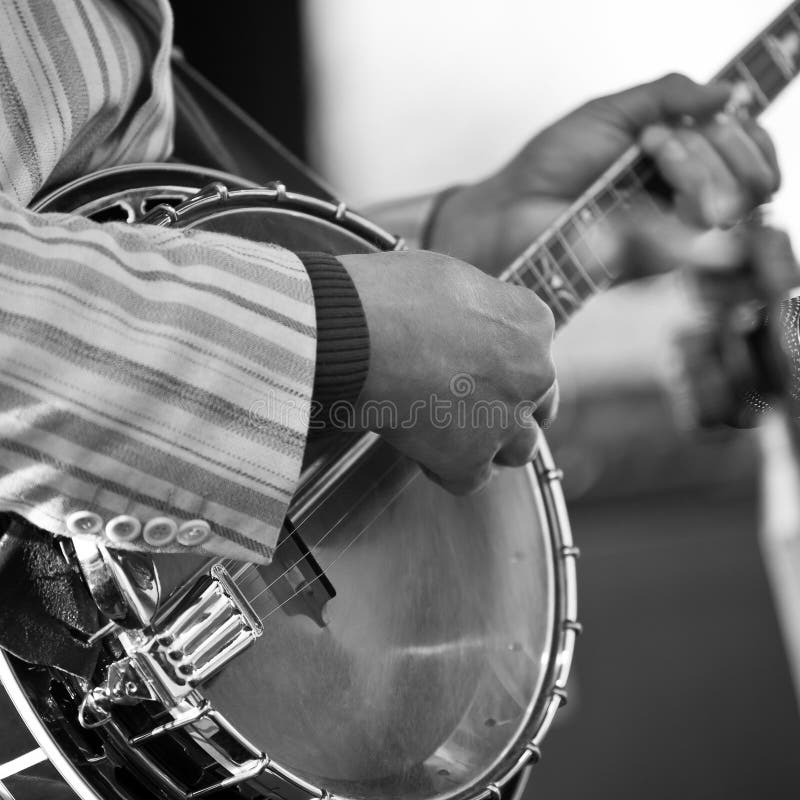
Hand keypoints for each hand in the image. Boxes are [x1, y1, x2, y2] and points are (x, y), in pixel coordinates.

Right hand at [339, 250, 556, 493]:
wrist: (353, 334)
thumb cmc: (388, 295)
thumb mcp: (449, 279)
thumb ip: (476, 308)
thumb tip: (464, 323)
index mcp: (531, 322)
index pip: (535, 355)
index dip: (503, 365)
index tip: (473, 368)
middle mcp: (533, 372)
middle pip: (538, 404)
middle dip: (508, 407)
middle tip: (467, 405)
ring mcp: (505, 419)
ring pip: (519, 449)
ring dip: (489, 445)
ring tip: (448, 433)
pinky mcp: (471, 459)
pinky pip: (471, 479)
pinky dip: (447, 470)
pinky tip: (421, 451)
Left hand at [429, 73, 780, 278]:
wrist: (509, 208)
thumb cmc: (552, 163)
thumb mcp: (612, 112)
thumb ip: (669, 96)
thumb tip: (728, 92)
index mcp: (684, 163)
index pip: (751, 156)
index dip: (747, 138)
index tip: (713, 116)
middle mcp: (685, 201)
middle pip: (750, 182)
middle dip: (714, 146)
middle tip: (656, 138)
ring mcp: (670, 236)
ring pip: (724, 209)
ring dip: (693, 166)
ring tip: (646, 151)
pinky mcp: (648, 265)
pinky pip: (686, 241)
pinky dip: (669, 201)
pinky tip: (637, 186)